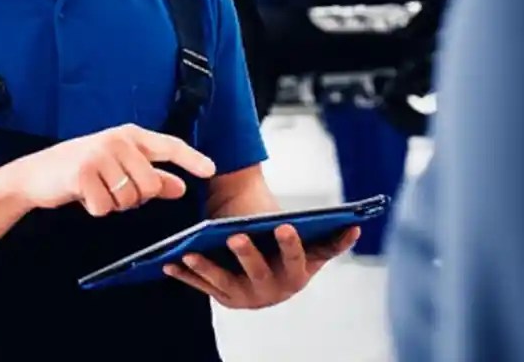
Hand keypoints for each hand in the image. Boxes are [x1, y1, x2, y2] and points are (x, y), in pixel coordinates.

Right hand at [10, 123, 216, 216]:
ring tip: (97, 190)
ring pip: (128, 198)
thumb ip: (153, 177)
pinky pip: (106, 207)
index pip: (168, 145)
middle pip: (150, 184)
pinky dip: (96, 209)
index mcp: (130, 135)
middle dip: (136, 197)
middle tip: (114, 190)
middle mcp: (117, 140)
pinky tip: (84, 196)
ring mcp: (99, 155)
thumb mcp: (120, 169)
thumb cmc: (83, 170)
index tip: (211, 170)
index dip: (191, 158)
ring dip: (115, 204)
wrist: (37, 174)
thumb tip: (181, 187)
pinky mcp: (82, 173)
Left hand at [163, 224, 360, 308]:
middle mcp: (272, 292)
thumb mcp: (311, 247)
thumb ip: (331, 240)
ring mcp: (245, 297)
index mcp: (296, 276)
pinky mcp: (222, 298)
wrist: (269, 269)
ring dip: (206, 269)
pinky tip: (169, 261)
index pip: (296, 259)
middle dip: (247, 255)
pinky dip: (184, 275)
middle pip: (258, 273)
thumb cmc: (287, 249)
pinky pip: (201, 286)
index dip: (292, 245)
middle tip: (236, 234)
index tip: (286, 226)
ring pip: (223, 283)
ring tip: (191, 253)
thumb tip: (355, 227)